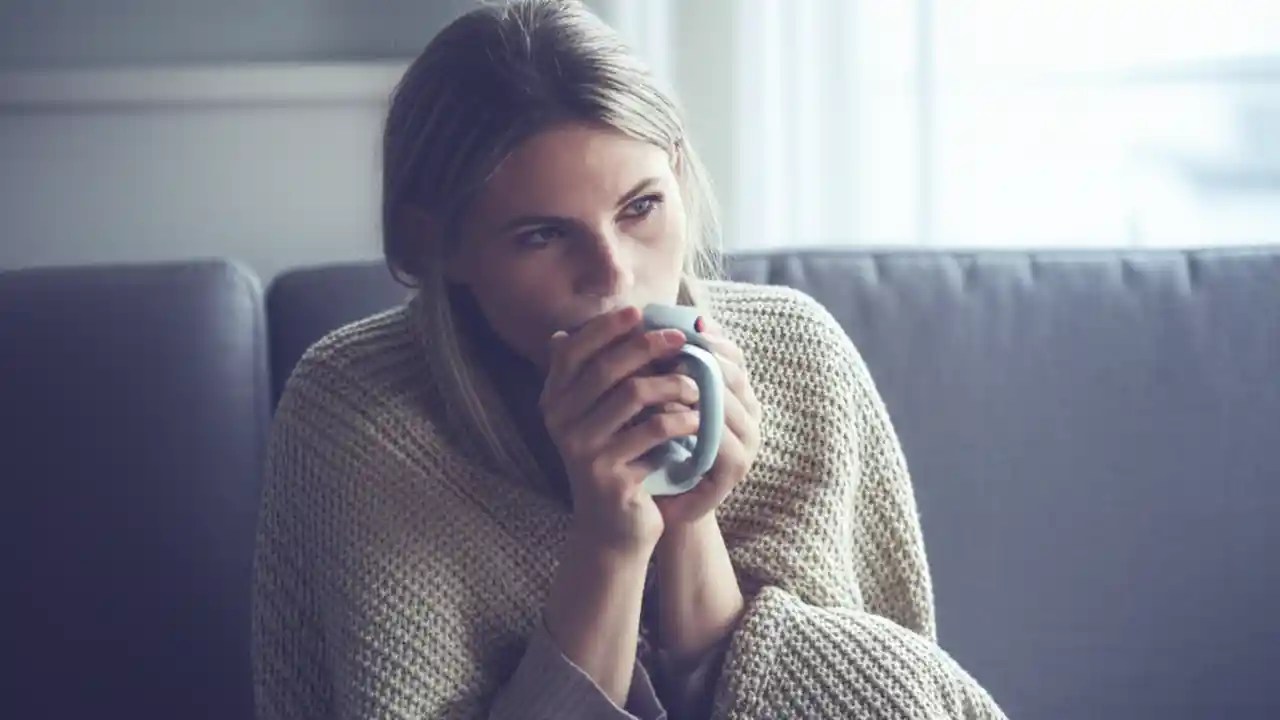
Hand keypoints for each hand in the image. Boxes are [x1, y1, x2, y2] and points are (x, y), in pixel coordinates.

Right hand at [539, 306, 702, 555]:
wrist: (616, 527)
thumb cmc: (619, 458)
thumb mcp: (607, 413)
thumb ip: (608, 371)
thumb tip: (629, 315)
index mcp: (554, 400)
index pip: (574, 350)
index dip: (606, 328)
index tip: (641, 312)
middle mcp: (558, 421)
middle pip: (606, 368)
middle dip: (648, 347)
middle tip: (683, 340)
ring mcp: (579, 449)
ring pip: (634, 395)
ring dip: (674, 384)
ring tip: (700, 387)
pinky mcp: (606, 474)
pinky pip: (653, 431)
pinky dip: (682, 421)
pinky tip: (699, 422)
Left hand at [655, 316, 761, 528]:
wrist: (661, 500)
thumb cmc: (657, 443)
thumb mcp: (658, 398)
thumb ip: (662, 365)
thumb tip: (643, 320)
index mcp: (736, 393)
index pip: (730, 354)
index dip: (708, 337)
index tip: (680, 321)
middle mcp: (750, 414)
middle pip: (733, 374)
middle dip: (703, 356)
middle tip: (672, 341)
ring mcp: (747, 442)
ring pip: (730, 404)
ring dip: (701, 387)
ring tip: (669, 370)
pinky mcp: (735, 470)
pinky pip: (723, 440)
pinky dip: (698, 424)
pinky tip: (672, 411)